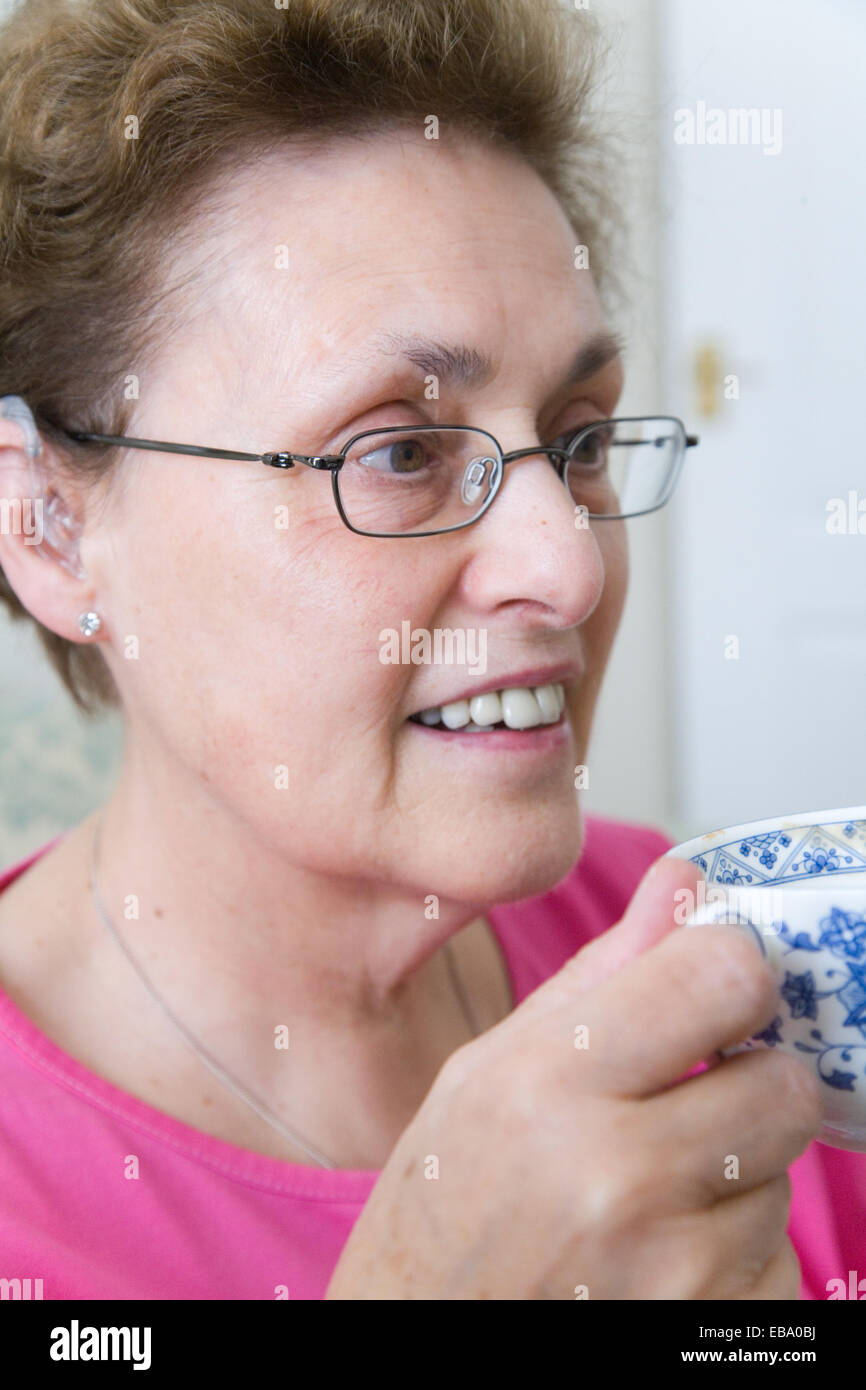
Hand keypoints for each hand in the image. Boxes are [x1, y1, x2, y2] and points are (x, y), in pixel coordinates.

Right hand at [325, 857, 822, 1298]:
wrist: (416, 1348)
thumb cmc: (441, 1209)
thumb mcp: (487, 1072)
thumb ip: (601, 975)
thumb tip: (686, 882)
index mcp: (549, 1082)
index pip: (723, 975)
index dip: (731, 972)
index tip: (712, 992)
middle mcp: (618, 1174)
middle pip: (783, 1083)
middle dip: (748, 1080)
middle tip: (686, 1101)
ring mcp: (673, 1269)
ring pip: (780, 1175)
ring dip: (734, 1176)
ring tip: (645, 1194)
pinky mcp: (711, 1334)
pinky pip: (778, 1263)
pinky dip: (734, 1254)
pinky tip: (658, 1257)